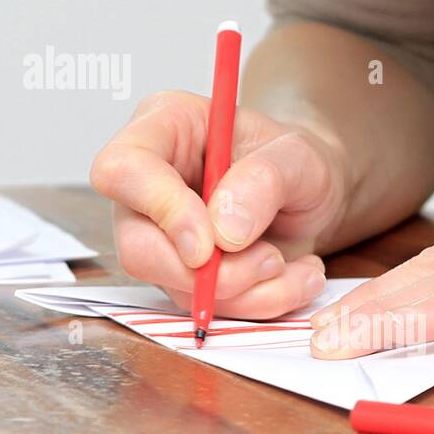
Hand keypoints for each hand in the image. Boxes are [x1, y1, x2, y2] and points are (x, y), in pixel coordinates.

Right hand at [90, 90, 349, 318]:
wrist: (310, 195)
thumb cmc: (293, 160)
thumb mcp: (298, 155)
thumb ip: (264, 180)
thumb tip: (224, 232)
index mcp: (162, 128)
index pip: (123, 169)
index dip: (161, 209)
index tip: (210, 243)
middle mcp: (146, 185)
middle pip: (136, 245)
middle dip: (205, 272)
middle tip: (269, 260)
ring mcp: (157, 234)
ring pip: (172, 285)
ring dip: (243, 289)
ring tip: (288, 262)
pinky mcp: (178, 274)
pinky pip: (204, 306)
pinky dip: (256, 302)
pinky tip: (291, 276)